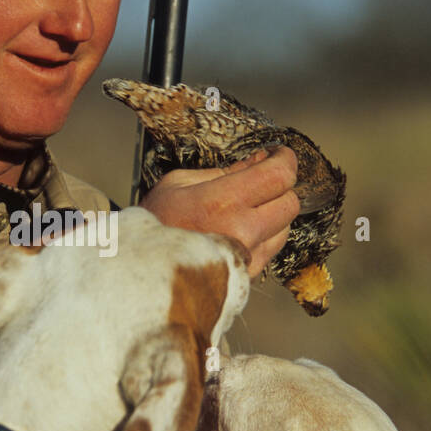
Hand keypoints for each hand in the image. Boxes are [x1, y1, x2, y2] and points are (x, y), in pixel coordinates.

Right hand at [139, 146, 299, 278]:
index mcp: (224, 202)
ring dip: (273, 214)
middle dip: (280, 187)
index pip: (279, 175)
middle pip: (290, 202)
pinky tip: (241, 230)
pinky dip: (264, 236)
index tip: (279, 154)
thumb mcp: (178, 184)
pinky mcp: (247, 276)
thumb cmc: (153, 226)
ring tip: (247, 209)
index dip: (284, 160)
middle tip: (262, 180)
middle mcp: (243, 231)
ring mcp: (248, 258)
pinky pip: (271, 249)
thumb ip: (222, 172)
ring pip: (285, 228)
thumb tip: (256, 161)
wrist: (141, 274)